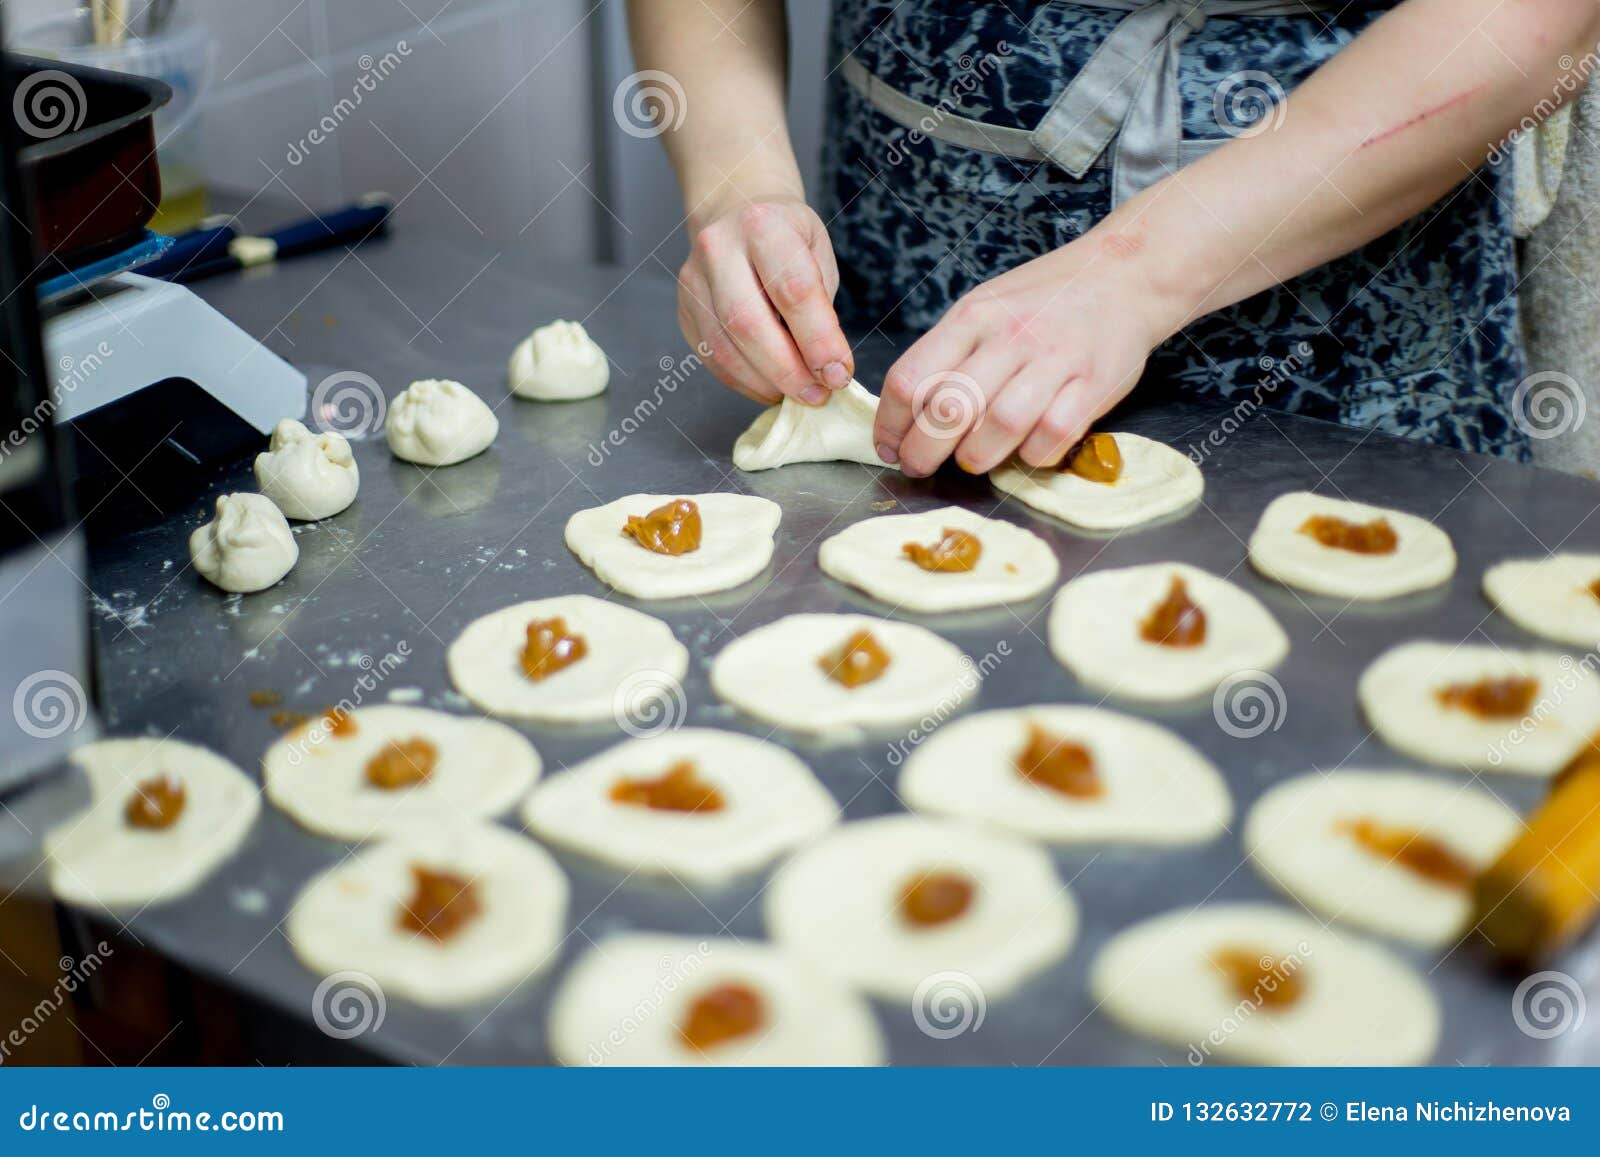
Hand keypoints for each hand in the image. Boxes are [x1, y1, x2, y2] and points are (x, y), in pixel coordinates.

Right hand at [676, 194, 853, 405]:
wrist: (736, 211)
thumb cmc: (787, 237)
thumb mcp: (817, 253)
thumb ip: (821, 307)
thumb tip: (827, 370)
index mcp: (762, 225)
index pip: (793, 290)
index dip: (818, 340)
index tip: (838, 374)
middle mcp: (718, 248)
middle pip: (748, 323)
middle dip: (788, 370)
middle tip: (817, 395)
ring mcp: (692, 281)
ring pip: (725, 348)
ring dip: (765, 382)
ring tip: (797, 393)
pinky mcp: (683, 310)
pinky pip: (711, 358)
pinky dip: (744, 381)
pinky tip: (770, 386)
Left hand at [874, 227, 1185, 476]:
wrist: (1126, 273)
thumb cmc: (1046, 299)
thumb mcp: (986, 307)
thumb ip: (950, 353)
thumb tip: (908, 412)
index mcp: (973, 316)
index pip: (911, 379)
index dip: (890, 424)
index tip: (888, 446)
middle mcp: (1010, 336)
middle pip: (948, 410)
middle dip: (922, 452)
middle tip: (919, 467)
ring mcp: (1054, 360)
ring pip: (998, 427)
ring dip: (975, 457)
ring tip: (971, 461)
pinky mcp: (1093, 385)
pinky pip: (1051, 437)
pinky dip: (1031, 457)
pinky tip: (1025, 452)